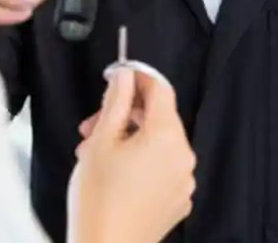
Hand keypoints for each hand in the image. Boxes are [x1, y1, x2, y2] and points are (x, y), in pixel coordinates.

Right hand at [68, 69, 196, 242]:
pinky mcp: (177, 200)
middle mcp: (183, 156)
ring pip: (159, 144)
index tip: (118, 77)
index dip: (138, 78)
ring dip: (130, 140)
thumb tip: (124, 76)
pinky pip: (163, 168)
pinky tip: (115, 175)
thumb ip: (115, 101)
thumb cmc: (99, 201)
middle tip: (94, 126)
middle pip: (159, 117)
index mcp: (167, 136)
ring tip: (98, 155)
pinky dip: (142, 163)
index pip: (161, 89)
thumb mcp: (100, 141)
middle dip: (125, 116)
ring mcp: (183, 180)